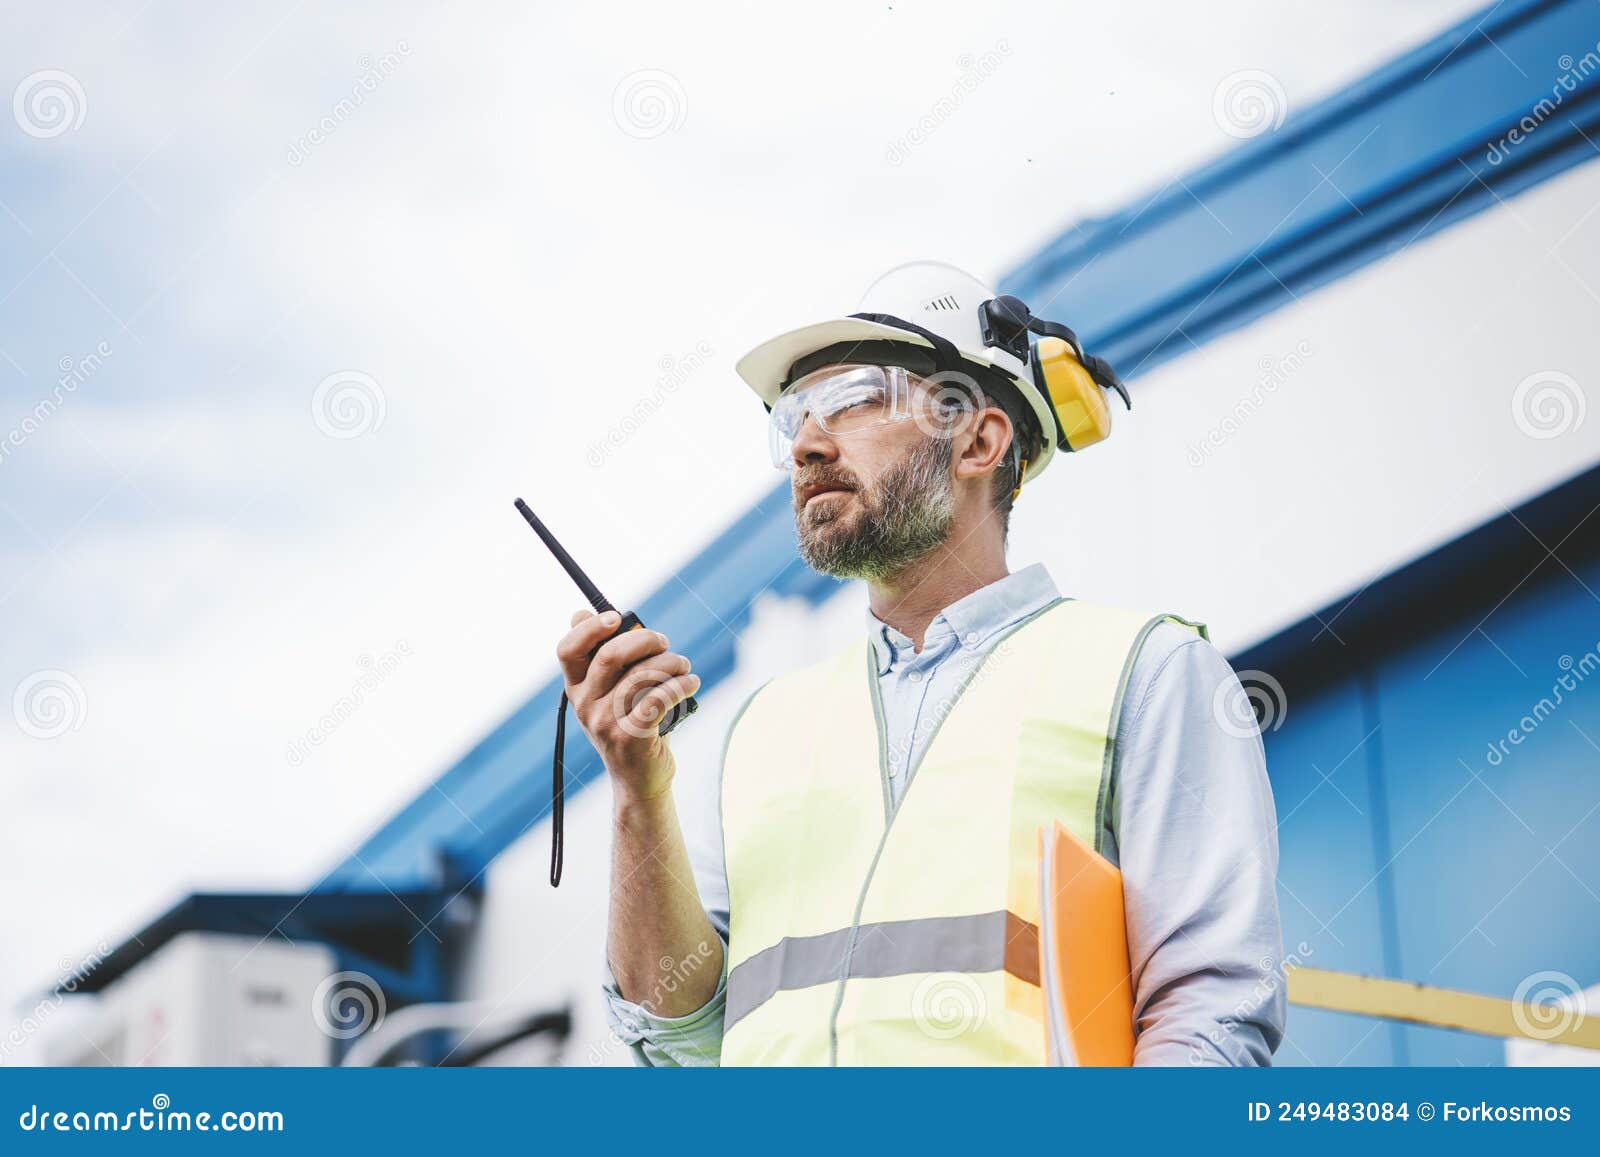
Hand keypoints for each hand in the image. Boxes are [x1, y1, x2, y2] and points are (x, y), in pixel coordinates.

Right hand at [555, 608, 699, 803]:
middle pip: (609, 655)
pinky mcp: (630, 738)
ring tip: (683, 665)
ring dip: (671, 662)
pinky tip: (691, 683)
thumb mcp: (610, 693)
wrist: (639, 779)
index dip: (589, 628)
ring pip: (641, 674)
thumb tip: (581, 613)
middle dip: (644, 639)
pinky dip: (681, 684)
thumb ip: (602, 657)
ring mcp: (605, 723)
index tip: (615, 617)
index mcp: (576, 688)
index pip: (568, 650)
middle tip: (664, 642)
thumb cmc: (630, 726)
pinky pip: (659, 697)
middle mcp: (584, 705)